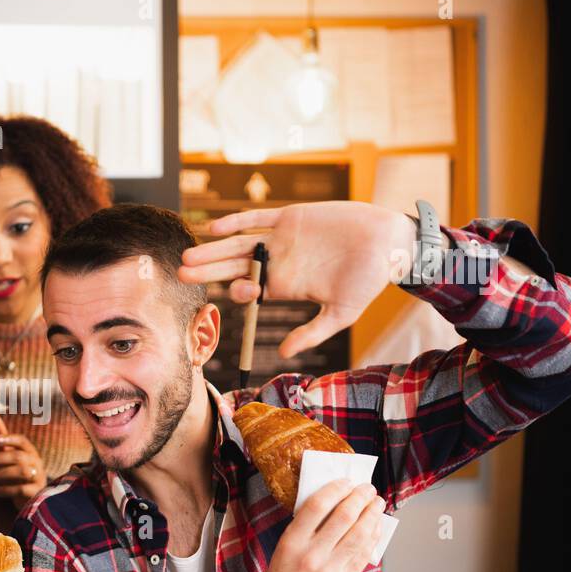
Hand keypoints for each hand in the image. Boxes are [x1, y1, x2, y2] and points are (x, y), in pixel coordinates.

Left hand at [0, 414, 46, 503]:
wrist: (33, 499)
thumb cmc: (19, 473)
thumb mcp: (10, 455)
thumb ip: (1, 436)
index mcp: (30, 452)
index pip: (22, 441)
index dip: (10, 439)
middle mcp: (36, 463)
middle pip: (19, 457)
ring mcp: (38, 478)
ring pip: (21, 472)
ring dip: (0, 473)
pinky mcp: (36, 493)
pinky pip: (21, 490)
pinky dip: (5, 490)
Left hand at [178, 201, 416, 357]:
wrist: (389, 243)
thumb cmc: (368, 280)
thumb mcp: (341, 314)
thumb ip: (312, 332)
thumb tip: (285, 355)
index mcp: (285, 286)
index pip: (250, 290)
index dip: (237, 292)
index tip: (234, 293)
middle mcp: (277, 262)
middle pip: (234, 267)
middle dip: (208, 271)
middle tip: (181, 274)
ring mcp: (281, 239)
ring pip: (238, 243)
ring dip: (213, 249)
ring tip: (189, 254)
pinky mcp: (289, 216)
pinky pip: (256, 218)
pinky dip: (237, 221)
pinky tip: (215, 228)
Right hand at [252, 479, 386, 571]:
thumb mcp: (283, 552)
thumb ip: (305, 532)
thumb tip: (334, 508)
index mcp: (291, 542)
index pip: (318, 505)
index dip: (336, 488)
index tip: (345, 482)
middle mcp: (311, 555)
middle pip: (344, 516)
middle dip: (361, 497)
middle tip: (368, 489)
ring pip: (360, 535)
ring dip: (372, 515)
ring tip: (377, 504)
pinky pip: (363, 556)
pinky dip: (372, 538)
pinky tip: (374, 529)